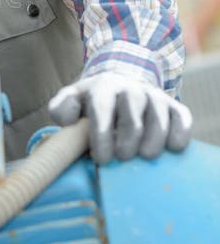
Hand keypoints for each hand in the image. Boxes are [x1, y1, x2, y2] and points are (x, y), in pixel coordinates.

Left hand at [49, 73, 191, 163]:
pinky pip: (182, 117)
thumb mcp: (72, 100)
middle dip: (127, 141)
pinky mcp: (173, 106)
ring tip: (145, 155)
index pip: (102, 110)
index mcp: (103, 87)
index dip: (102, 136)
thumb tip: (68, 119)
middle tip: (123, 157)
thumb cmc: (92, 102)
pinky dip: (180, 133)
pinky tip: (172, 147)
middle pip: (132, 115)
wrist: (120, 84)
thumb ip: (61, 108)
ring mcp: (154, 96)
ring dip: (153, 140)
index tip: (101, 159)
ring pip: (159, 117)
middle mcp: (130, 89)